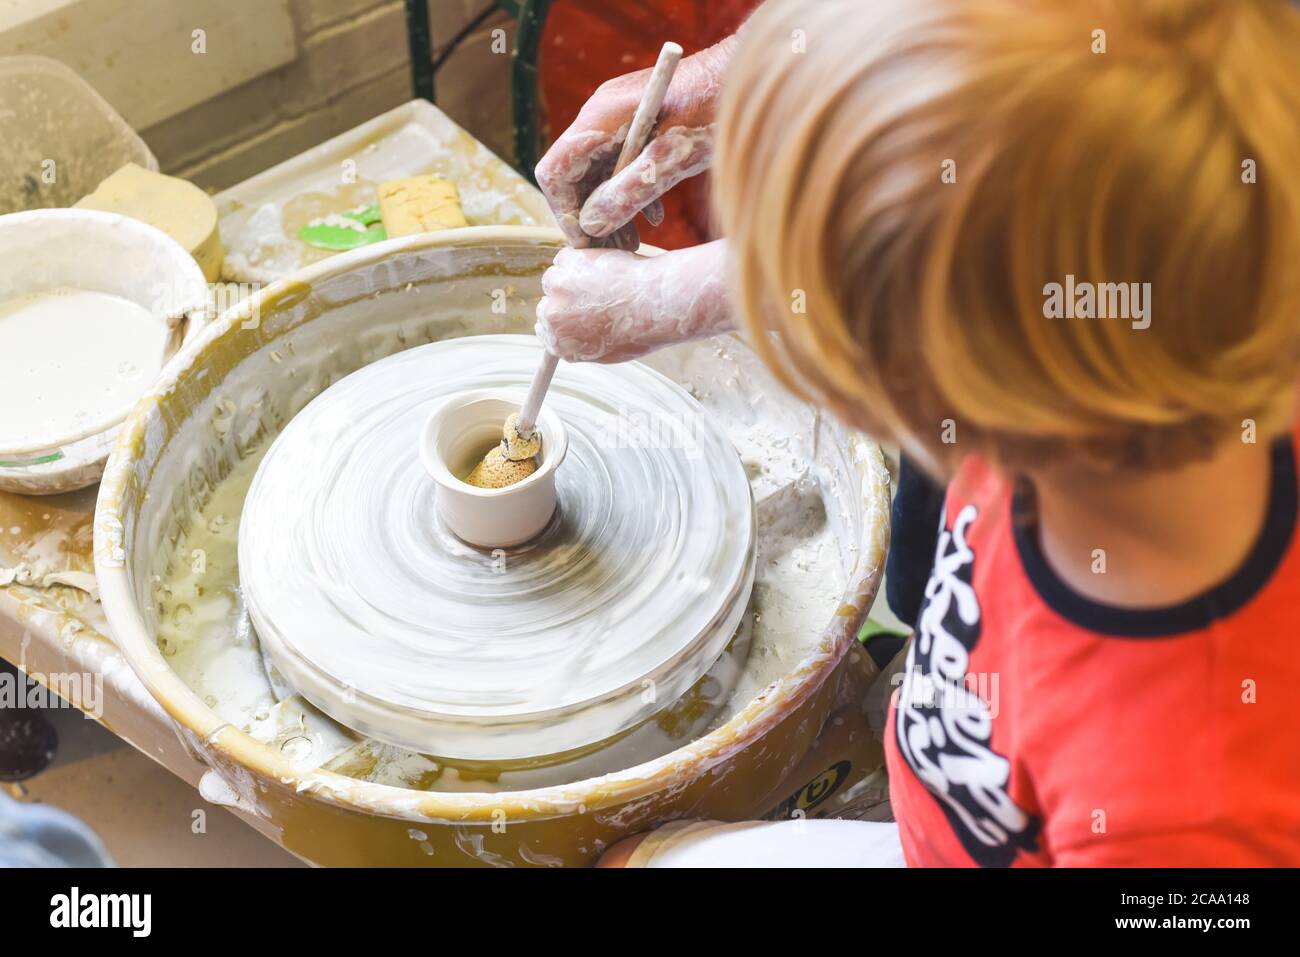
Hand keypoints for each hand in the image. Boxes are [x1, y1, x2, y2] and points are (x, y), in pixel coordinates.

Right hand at [535, 37, 734, 249]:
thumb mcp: (673, 158)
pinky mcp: (638, 126)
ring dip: (611, 211)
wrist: (748, 71)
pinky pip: (619, 166)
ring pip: (596, 175)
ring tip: (632, 243)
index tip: (589, 244)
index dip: (566, 213)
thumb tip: (592, 224)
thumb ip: (631, 192)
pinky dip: (629, 194)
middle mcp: (602, 116)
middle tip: (615, 253)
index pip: (555, 172)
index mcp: (601, 117)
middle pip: (573, 177)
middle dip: (590, 218)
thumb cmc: (715, 107)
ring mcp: (619, 120)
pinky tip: (653, 218)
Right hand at [536, 240, 734, 362]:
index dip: (559, 321)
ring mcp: (558, 288)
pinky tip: (604, 267)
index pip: (545, 332)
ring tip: (603, 282)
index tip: (567, 313)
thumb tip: (573, 336)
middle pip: (546, 306)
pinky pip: (566, 258)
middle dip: (564, 300)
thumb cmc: (640, 330)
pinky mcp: (569, 262)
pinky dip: (581, 259)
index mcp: (560, 344)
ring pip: (554, 279)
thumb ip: (582, 344)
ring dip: (572, 278)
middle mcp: (553, 318)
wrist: (658, 304)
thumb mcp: (608, 352)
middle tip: (591, 295)